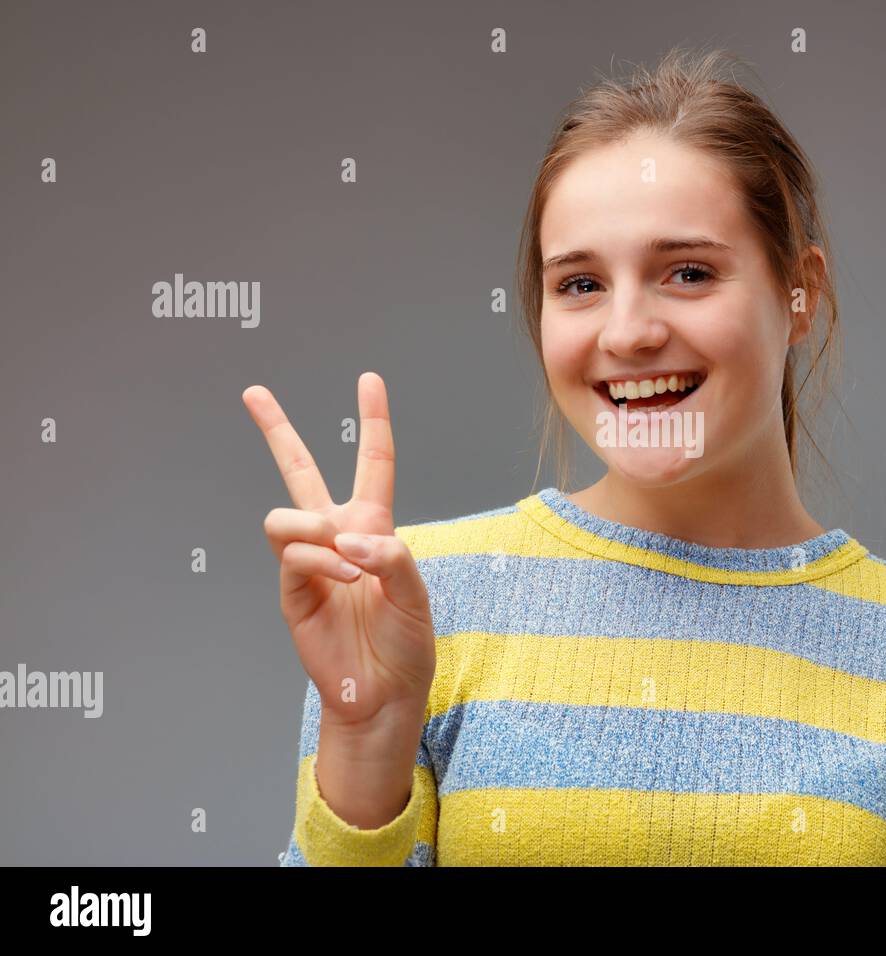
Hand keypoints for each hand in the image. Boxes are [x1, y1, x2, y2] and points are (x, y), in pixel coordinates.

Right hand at [242, 372, 435, 731]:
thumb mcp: (416, 593)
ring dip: (316, 530)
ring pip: (286, 517)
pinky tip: (345, 577)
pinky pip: (293, 556)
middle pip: (299, 471)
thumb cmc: (406, 642)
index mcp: (374, 527)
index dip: (372, 420)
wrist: (384, 692)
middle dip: (276, 430)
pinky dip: (321, 561)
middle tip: (253, 392)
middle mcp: (337, 536)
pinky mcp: (292, 591)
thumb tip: (346, 537)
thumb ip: (391, 556)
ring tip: (347, 560)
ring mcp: (310, 562)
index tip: (369, 380)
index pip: (372, 463)